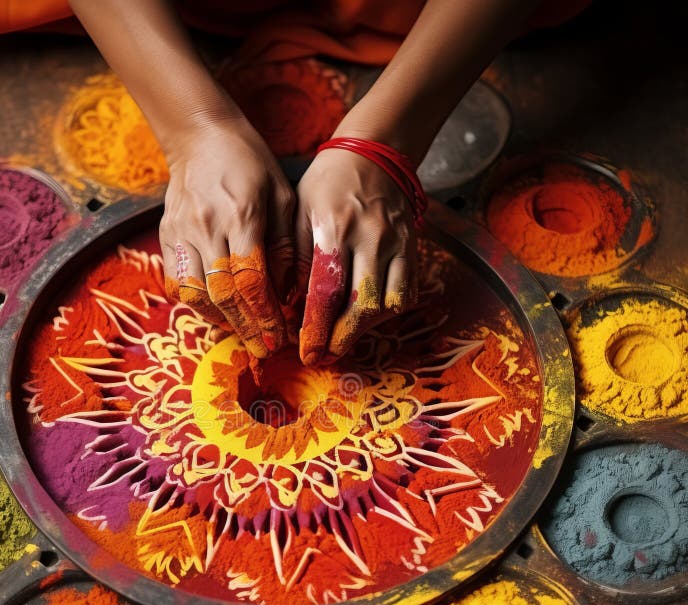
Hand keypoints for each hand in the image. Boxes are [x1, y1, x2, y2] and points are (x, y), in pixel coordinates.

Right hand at [160, 120, 293, 357]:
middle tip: (263, 349)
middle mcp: (206, 226)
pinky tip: (217, 314)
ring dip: (220, 321)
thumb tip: (288, 294)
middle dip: (245, 327)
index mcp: (241, 214)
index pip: (251, 280)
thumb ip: (285, 246)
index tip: (278, 337)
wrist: (200, 135)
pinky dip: (197, 305)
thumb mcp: (282, 196)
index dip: (264, 315)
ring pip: (194, 294)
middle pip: (222, 293)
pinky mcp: (166, 236)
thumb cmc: (251, 164)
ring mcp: (180, 232)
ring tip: (242, 334)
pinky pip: (176, 282)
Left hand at [295, 148, 418, 364]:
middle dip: (342, 338)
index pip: (327, 291)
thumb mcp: (298, 211)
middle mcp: (372, 238)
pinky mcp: (413, 248)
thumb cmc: (326, 183)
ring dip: (366, 328)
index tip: (308, 353)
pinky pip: (406, 292)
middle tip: (325, 356)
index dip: (317, 329)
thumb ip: (295, 258)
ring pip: (389, 304)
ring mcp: (398, 243)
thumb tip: (288, 305)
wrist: (374, 152)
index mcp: (335, 228)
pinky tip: (366, 316)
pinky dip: (386, 312)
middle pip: (363, 305)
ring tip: (343, 336)